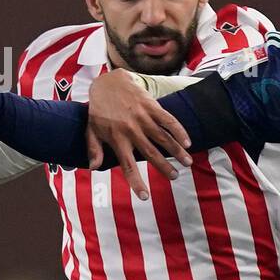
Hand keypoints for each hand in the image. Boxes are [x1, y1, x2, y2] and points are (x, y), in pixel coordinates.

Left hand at [87, 69, 191, 199]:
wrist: (107, 82)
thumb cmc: (99, 109)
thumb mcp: (91, 129)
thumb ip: (94, 149)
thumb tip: (93, 168)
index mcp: (116, 138)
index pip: (126, 165)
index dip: (136, 181)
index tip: (145, 196)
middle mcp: (130, 129)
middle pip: (150, 153)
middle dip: (163, 167)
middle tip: (174, 177)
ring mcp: (142, 117)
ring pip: (162, 137)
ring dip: (176, 151)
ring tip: (187, 162)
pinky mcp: (151, 105)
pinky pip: (168, 120)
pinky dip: (178, 131)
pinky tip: (188, 141)